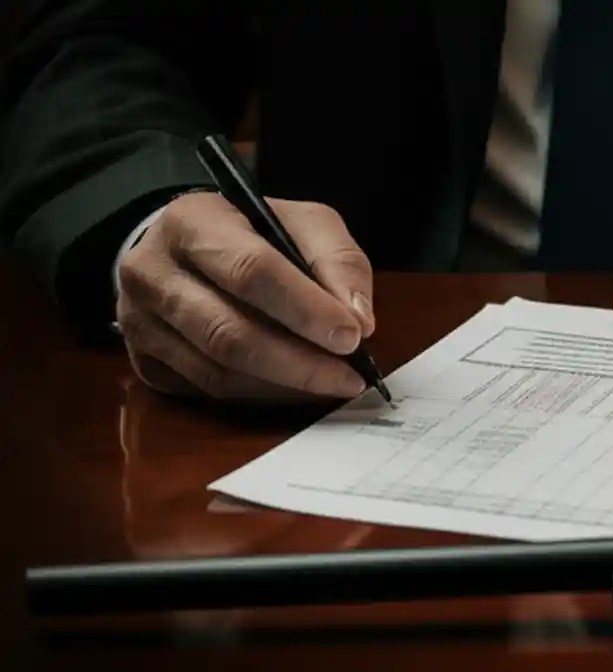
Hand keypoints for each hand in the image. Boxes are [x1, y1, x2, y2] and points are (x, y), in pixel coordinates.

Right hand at [116, 192, 375, 400]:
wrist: (182, 248)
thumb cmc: (251, 232)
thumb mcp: (301, 222)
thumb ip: (337, 260)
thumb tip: (359, 319)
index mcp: (191, 221)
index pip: (250, 271)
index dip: (305, 309)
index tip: (352, 335)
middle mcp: (152, 271)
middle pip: (228, 331)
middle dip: (299, 360)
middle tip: (349, 376)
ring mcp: (139, 320)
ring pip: (217, 369)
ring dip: (284, 384)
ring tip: (332, 383)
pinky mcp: (144, 360)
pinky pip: (208, 390)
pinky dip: (261, 394)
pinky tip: (295, 389)